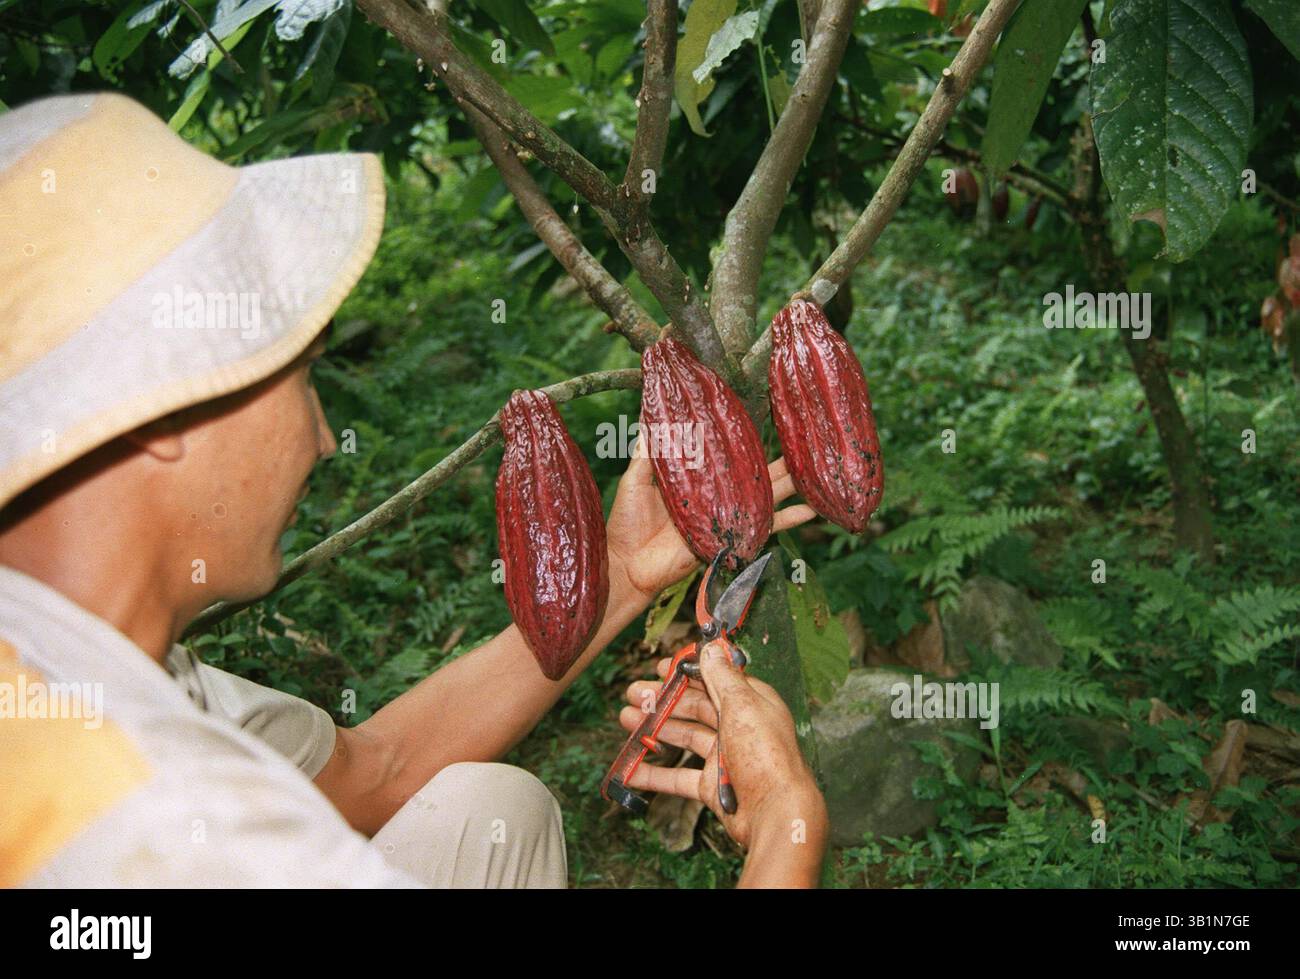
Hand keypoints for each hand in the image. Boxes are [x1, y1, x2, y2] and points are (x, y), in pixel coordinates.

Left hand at [604, 438, 816, 606]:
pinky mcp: (729, 539)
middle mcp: (715, 497)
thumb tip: (651, 415)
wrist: (625, 564)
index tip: (765, 420)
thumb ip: (649, 452)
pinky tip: (811, 511)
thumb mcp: (636, 479)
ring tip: (815, 474)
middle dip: (778, 461)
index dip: (743, 441)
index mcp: (695, 479)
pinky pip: (763, 529)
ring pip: (765, 498)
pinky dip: (787, 521)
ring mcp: (725, 518)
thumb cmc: (626, 522)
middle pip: (753, 476)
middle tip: (804, 444)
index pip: (725, 457)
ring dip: (790, 486)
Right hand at [618, 644, 825, 852]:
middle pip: (695, 707)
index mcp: (751, 703)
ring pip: (684, 737)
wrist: (775, 815)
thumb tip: (711, 648)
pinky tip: (631, 769)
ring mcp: (724, 758)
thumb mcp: (743, 706)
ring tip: (625, 719)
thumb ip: (722, 677)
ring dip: (654, 728)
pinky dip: (654, 773)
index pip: (715, 680)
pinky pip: (678, 776)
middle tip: (632, 694)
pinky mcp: (712, 786)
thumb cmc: (765, 756)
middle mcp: (738, 727)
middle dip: (662, 700)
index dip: (687, 672)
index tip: (659, 667)